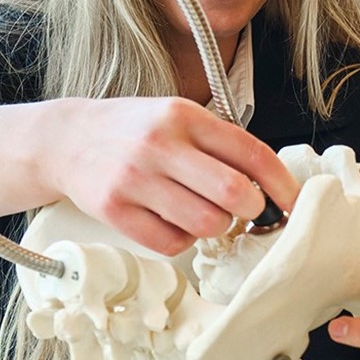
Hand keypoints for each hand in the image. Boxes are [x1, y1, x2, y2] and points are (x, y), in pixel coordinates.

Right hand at [39, 97, 298, 255]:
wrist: (65, 139)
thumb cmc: (133, 130)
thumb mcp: (177, 116)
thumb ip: (219, 143)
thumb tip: (270, 183)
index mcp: (184, 116)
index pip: (251, 153)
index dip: (282, 184)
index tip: (294, 202)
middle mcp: (160, 145)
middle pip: (234, 194)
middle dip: (252, 210)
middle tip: (246, 210)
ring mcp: (135, 180)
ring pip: (206, 224)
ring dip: (216, 225)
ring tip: (202, 211)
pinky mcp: (114, 211)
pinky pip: (171, 243)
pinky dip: (182, 240)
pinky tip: (172, 220)